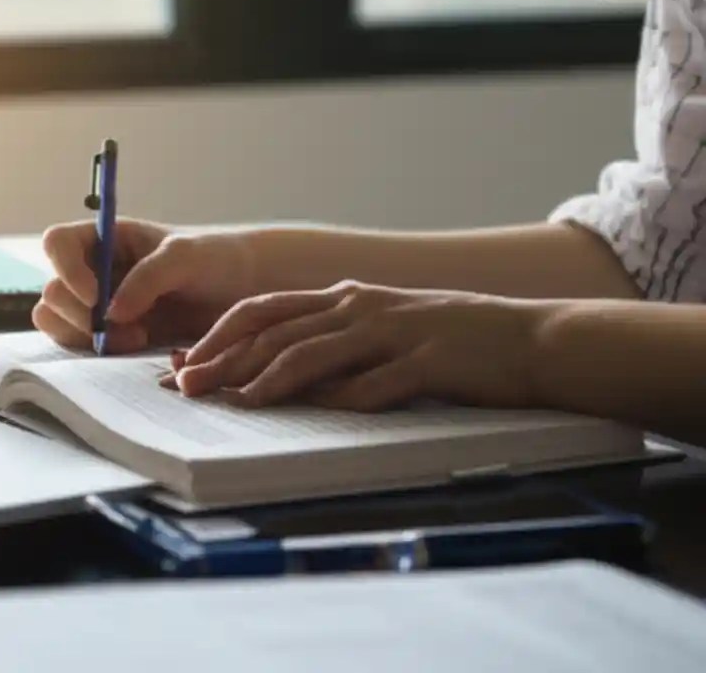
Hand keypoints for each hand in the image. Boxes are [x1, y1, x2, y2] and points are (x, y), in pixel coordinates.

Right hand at [34, 219, 257, 352]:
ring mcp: (97, 305)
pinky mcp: (108, 335)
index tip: (96, 296)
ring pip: (57, 322)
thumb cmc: (218, 260)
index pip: (57, 243)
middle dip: (83, 315)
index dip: (66, 269)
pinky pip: (79, 346)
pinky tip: (138, 347)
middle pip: (53, 291)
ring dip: (85, 337)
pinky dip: (98, 353)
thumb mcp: (188, 257)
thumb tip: (110, 313)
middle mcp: (93, 270)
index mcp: (105, 238)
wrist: (244, 295)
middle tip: (130, 328)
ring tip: (136, 339)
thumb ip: (149, 277)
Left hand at [170, 281, 550, 410]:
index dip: (218, 336)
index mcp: (345, 298)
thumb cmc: (452, 343)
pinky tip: (311, 415)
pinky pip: (375, 384)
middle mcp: (361, 308)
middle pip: (276, 330)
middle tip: (185, 386)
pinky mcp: (428, 361)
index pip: (264, 312)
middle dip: (224, 358)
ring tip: (232, 402)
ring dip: (267, 379)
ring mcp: (394, 332)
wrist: (532, 340)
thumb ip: (331, 346)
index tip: (181, 364)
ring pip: (315, 352)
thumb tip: (270, 376)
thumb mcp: (382, 332)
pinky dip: (339, 399)